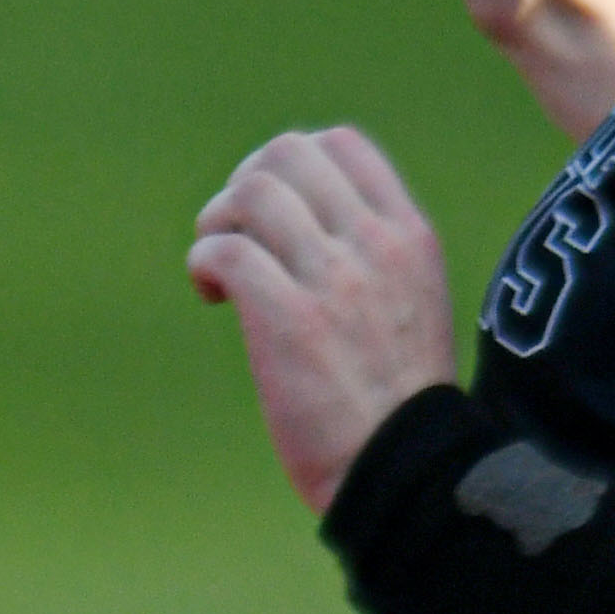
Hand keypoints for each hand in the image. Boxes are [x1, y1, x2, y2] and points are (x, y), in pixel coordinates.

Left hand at [190, 127, 455, 514]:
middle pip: (286, 153)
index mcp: (409, 234)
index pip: (341, 144)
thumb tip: (307, 227)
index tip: (275, 217)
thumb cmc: (396, 402)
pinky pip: (224, 250)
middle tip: (235, 239)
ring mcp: (333, 278)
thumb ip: (373, 256)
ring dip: (217, 222)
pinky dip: (203, 264)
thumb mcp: (411, 304)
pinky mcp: (289, 318)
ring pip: (251, 192)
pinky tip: (212, 298)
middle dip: (244, 185)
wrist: (401, 468)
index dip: (289, 167)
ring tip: (220, 271)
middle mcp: (374, 243)